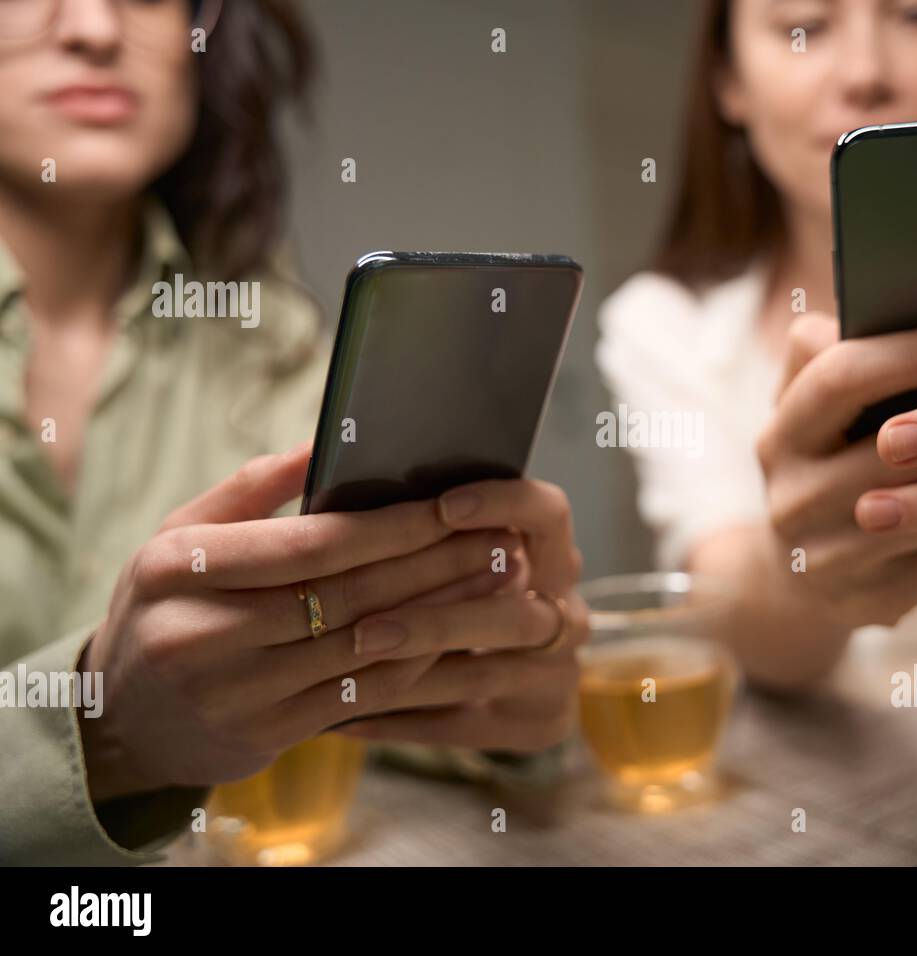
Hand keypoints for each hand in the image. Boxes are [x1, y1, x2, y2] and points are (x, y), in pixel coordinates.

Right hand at [79, 443, 585, 801]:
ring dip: (442, 615)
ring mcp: (235, 691)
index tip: (453, 506)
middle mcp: (202, 632)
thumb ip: (247, 491)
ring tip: (498, 585)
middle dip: (435, 566)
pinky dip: (414, 665)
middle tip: (500, 542)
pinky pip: (359, 696)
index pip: (311, 544)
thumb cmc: (160, 609)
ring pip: (363, 647)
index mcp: (179, 568)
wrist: (117, 720)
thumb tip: (324, 446)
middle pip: (348, 594)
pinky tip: (459, 637)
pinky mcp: (265, 734)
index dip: (392, 526)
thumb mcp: (176, 540)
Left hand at [334, 476, 587, 746]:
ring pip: (481, 677)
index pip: (550, 515)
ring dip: (409, 675)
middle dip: (438, 622)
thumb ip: (435, 538)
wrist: (518, 683)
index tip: (444, 507)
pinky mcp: (538, 726)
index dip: (504, 506)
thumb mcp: (471, 560)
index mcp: (555, 559)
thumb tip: (352, 512)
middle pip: (518, 616)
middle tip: (366, 629)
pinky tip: (345, 715)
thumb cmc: (467, 594)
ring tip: (347, 671)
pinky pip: (458, 726)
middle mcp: (568, 618)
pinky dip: (398, 720)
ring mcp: (557, 677)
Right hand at [756, 312, 916, 626]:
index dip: (908, 353)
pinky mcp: (866, 602)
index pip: (836, 377)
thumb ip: (848, 358)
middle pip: (885, 447)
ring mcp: (822, 558)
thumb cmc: (835, 463)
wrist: (805, 574)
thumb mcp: (823, 411)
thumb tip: (916, 298)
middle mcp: (788, 498)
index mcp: (778, 436)